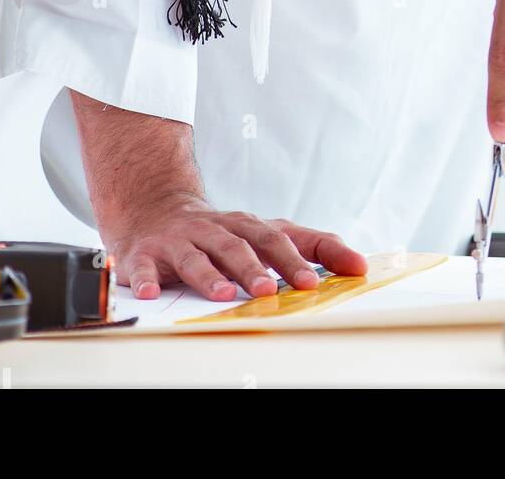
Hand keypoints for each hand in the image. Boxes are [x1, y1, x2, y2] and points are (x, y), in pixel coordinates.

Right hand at [104, 189, 369, 301]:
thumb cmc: (221, 232)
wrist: (156, 209)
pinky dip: (146, 277)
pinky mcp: (146, 253)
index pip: (277, 238)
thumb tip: (359, 265)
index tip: (315, 282)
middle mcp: (215, 229)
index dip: (295, 259)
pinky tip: (152, 292)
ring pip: (197, 256)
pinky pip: (145, 265)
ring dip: (211, 276)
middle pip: (238, 245)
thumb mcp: (265, 233)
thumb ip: (313, 247)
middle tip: (271, 290)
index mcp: (246, 226)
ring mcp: (180, 240)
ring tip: (226, 294)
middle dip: (255, 267)